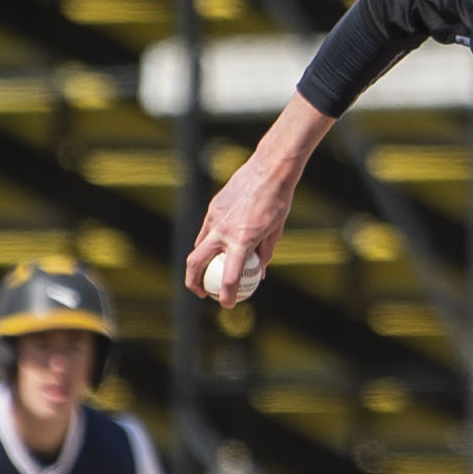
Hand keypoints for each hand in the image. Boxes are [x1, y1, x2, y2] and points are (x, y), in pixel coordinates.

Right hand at [188, 96, 330, 304]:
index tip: (228, 304)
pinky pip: (205, 230)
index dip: (227, 295)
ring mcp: (214, 217)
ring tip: (210, 271)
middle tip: (203, 293)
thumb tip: (258, 274)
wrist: (269, 169)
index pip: (229, 277)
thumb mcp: (275, 232)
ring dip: (200, 262)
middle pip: (196, 263)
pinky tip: (218, 245)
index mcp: (242, 240)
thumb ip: (264, 254)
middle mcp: (223, 230)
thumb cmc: (278, 201)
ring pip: (198, 245)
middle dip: (194, 282)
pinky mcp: (213, 207)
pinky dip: (208, 242)